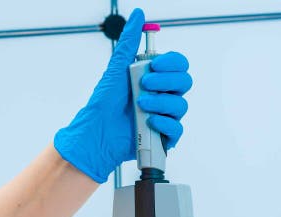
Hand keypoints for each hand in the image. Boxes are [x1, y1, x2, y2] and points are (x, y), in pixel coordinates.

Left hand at [53, 8, 192, 183]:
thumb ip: (129, 42)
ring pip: (181, 105)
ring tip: (140, 105)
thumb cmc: (104, 103)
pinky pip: (177, 129)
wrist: (96, 132)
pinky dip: (165, 123)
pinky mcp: (163, 136)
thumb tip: (138, 15)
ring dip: (161, 103)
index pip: (179, 65)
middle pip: (184, 82)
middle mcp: (163, 96)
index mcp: (155, 79)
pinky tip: (149, 121)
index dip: (171, 63)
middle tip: (144, 85)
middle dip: (165, 81)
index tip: (155, 65)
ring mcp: (164, 116)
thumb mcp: (117, 68)